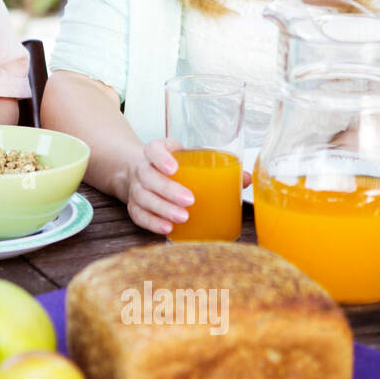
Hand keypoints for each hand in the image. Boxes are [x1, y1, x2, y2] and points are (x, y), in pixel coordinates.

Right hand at [124, 139, 253, 233]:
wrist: (143, 171)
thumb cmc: (173, 165)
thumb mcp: (188, 157)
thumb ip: (214, 165)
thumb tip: (245, 179)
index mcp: (156, 151)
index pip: (153, 149)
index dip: (161, 158)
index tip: (174, 167)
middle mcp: (142, 168)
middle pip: (149, 177)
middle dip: (168, 189)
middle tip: (189, 200)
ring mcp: (136, 188)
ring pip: (143, 198)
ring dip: (163, 209)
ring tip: (183, 218)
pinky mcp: (134, 206)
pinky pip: (139, 215)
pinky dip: (152, 223)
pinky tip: (167, 229)